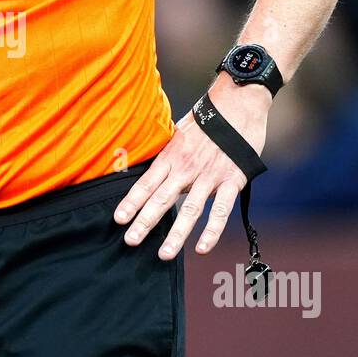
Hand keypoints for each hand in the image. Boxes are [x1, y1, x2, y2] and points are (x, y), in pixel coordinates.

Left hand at [113, 75, 270, 257]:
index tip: (118, 220)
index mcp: (171, 156)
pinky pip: (221, 210)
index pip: (146, 183)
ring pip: (190, 209)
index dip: (131, 202)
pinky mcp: (232, 180)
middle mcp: (186, 168)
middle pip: (162, 199)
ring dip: (176, 234)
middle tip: (130, 241)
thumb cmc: (208, 118)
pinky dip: (212, 231)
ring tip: (163, 254)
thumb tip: (151, 170)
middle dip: (145, 222)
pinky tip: (202, 248)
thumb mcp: (179, 132)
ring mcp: (209, 176)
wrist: (238, 102)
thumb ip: (167, 154)